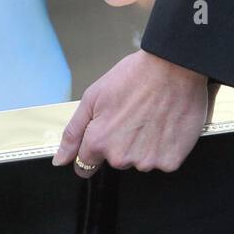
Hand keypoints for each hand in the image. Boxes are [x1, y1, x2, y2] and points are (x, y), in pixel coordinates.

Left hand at [52, 49, 208, 176]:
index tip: (104, 136)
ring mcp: (148, 161)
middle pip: (116, 160)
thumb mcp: (93, 97)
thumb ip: (73, 132)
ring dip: (143, 145)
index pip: (85, 165)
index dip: (93, 149)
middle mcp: (122, 158)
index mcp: (99, 142)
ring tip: (150, 116)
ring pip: (140, 161)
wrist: (173, 67)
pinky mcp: (171, 161)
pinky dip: (164, 147)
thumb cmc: (134, 76)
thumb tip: (60, 160)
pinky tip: (165, 124)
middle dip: (120, 143)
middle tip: (132, 116)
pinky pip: (163, 160)